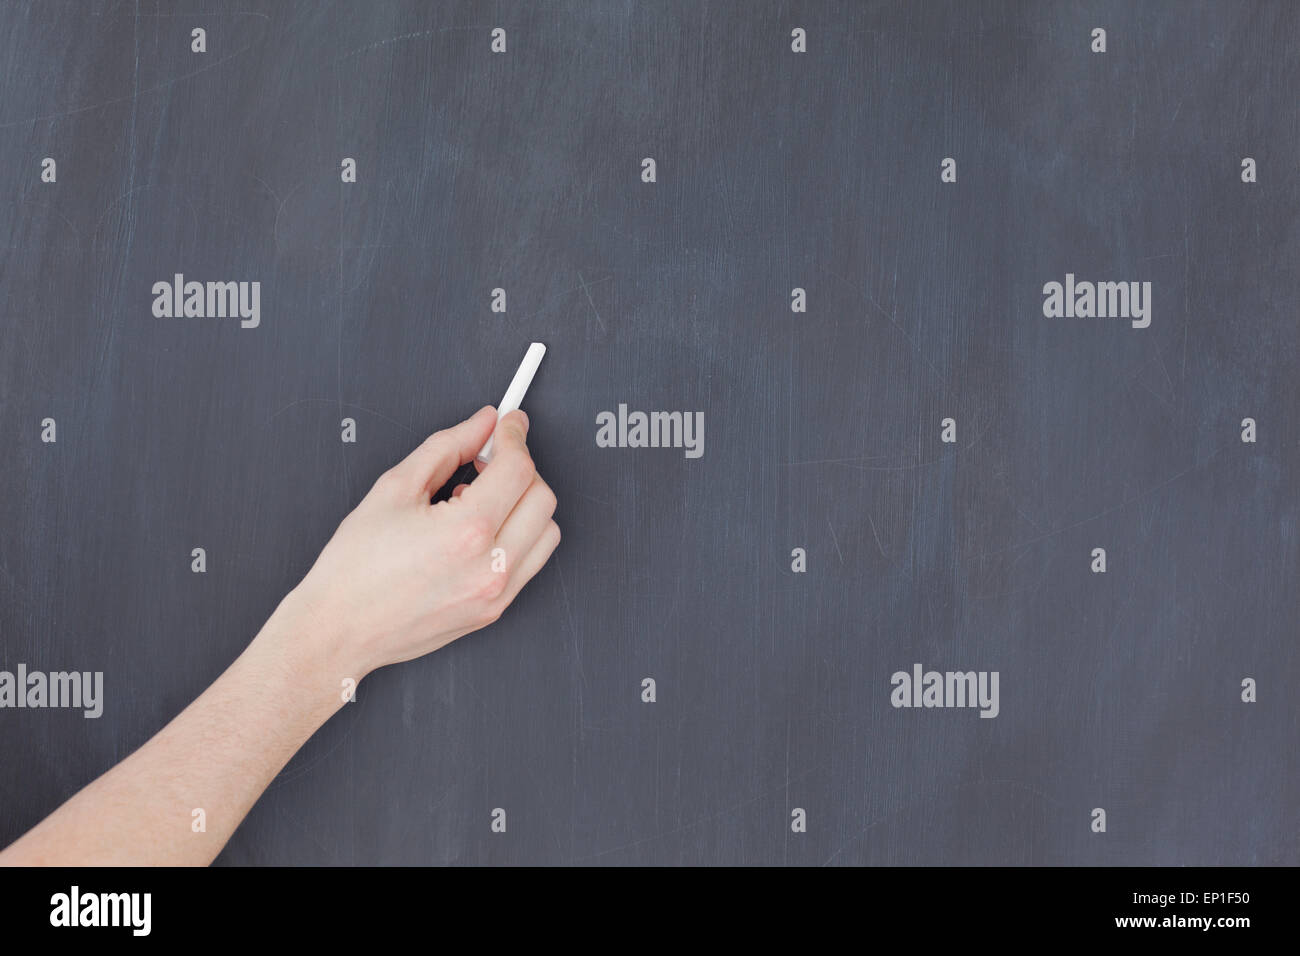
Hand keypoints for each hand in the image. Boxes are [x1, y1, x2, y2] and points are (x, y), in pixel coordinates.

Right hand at [286, 406, 559, 679]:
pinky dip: (519, 536)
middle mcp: (491, 566)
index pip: (518, 469)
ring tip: (480, 501)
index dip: (514, 436)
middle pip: (542, 497)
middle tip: (487, 460)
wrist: (339, 629)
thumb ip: (447, 447)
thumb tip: (481, 425)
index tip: (508, 424)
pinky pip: (531, 562)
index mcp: (466, 532)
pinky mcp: (495, 610)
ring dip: (524, 505)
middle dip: (521, 468)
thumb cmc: (355, 568)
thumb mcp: (394, 489)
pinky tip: (480, 532)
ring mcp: (497, 593)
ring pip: (546, 531)